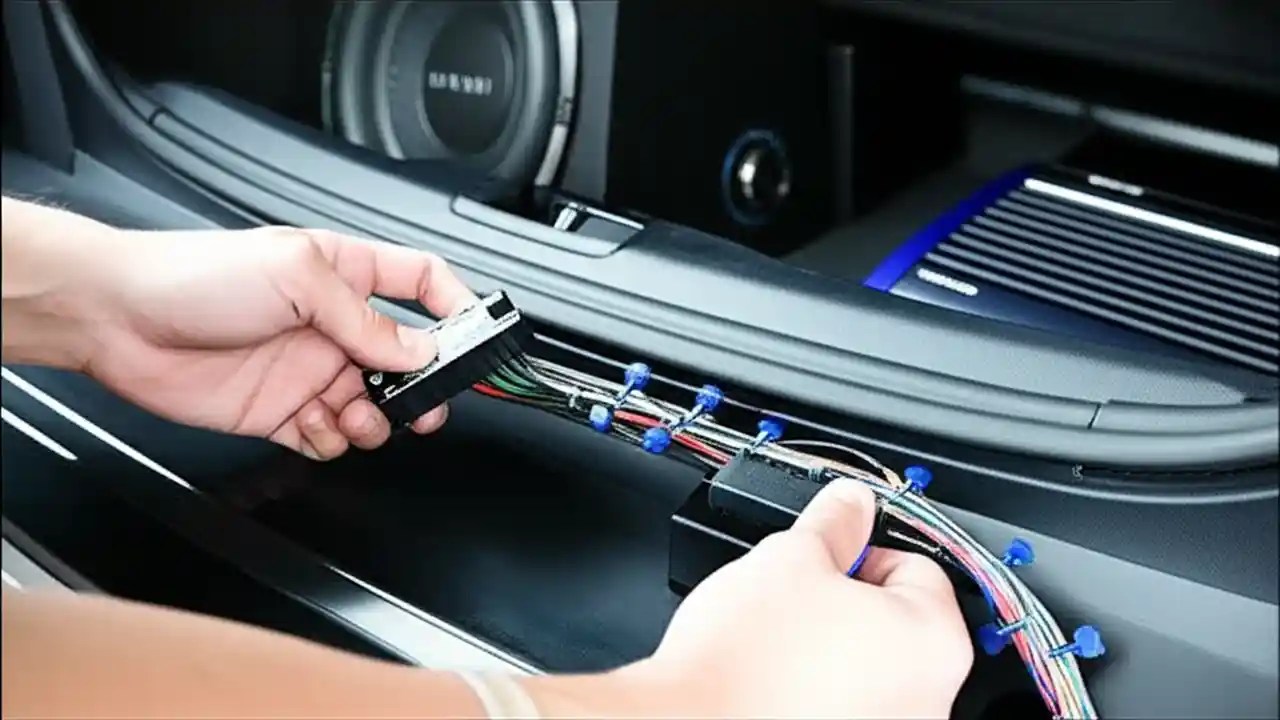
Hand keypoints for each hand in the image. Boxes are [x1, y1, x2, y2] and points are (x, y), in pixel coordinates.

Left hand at [80, 225, 475, 458]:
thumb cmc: (193, 275)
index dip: (456, 308)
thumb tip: (419, 349)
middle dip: (425, 387)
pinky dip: (332, 440)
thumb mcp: (295, 278)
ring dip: (376, 420)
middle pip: (408, 359)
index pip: (422, 284)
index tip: (476, 336)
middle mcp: (333, 324)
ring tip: (358, 416)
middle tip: (427, 405)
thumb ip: (365, 318)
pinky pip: (329, 437)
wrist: (117, 319)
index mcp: (345, 275)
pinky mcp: (281, 411)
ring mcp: (309, 369)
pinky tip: (315, 424)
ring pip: (374, 406)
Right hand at [525, 479, 972, 717]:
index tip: (827, 558)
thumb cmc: (744, 662)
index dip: (862, 552)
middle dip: (847, 603)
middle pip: (898, 623)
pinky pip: (851, 707)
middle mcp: (931, 698)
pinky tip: (780, 683)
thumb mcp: (788, 558)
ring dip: (835, 650)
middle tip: (798, 598)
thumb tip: (850, 502)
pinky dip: (823, 693)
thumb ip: (834, 522)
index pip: (919, 566)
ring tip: (782, 645)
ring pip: (872, 669)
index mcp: (933, 641)